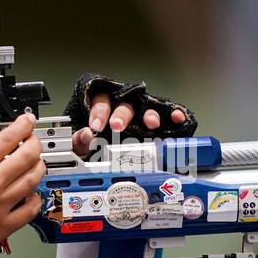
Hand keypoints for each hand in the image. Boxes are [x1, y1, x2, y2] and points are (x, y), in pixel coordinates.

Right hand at [0, 113, 46, 257]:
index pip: (8, 138)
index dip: (24, 125)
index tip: (27, 122)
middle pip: (28, 155)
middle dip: (35, 143)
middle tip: (33, 141)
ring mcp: (0, 205)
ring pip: (34, 179)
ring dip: (38, 167)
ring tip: (36, 164)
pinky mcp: (4, 226)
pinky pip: (31, 209)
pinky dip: (35, 199)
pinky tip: (31, 195)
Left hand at [71, 92, 188, 156]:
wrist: (107, 158)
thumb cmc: (93, 148)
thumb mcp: (79, 147)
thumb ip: (79, 142)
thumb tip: (86, 135)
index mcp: (103, 104)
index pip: (100, 99)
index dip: (99, 110)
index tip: (95, 126)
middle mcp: (124, 105)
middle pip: (124, 103)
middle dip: (122, 114)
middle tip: (117, 127)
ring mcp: (141, 112)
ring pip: (147, 107)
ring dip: (149, 114)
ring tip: (151, 124)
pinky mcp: (156, 122)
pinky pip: (168, 114)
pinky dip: (174, 114)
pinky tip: (178, 118)